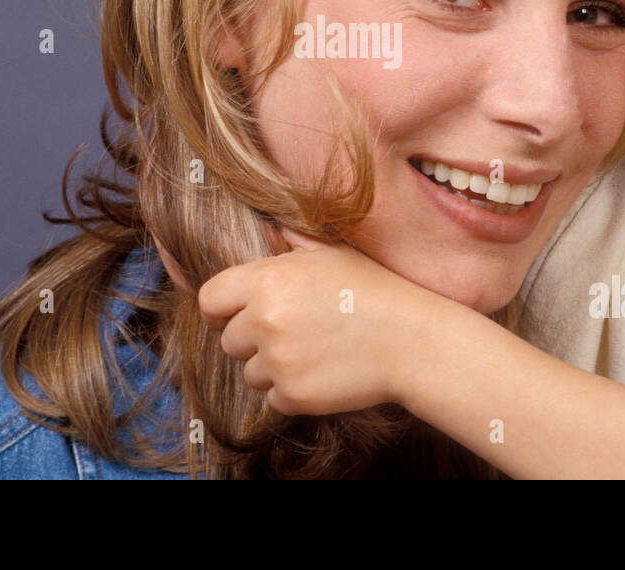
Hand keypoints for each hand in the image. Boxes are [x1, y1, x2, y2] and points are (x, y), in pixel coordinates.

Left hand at [197, 230, 438, 415]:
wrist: (413, 340)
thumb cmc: (374, 290)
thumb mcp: (330, 253)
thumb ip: (288, 245)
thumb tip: (267, 227)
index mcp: (268, 280)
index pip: (210, 299)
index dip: (219, 309)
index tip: (230, 316)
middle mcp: (265, 320)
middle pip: (229, 340)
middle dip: (253, 339)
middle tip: (295, 331)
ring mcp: (279, 361)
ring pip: (250, 372)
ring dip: (273, 367)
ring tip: (314, 350)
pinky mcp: (294, 395)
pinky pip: (273, 398)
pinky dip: (293, 390)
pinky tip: (323, 371)